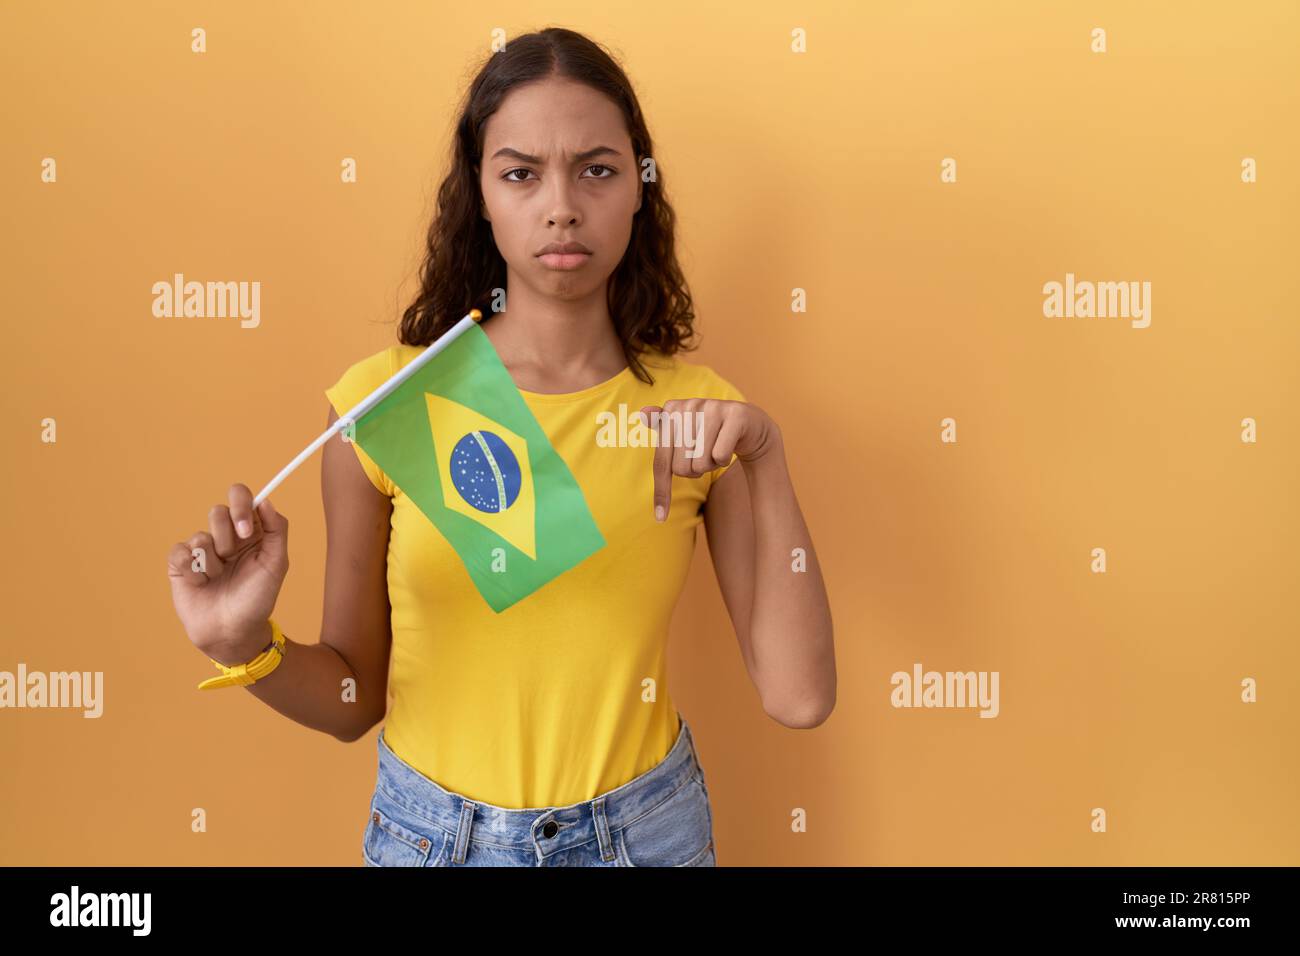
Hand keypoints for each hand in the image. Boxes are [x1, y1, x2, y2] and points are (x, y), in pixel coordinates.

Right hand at [166, 483, 289, 665]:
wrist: (232, 631)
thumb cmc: (257, 598)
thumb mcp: (276, 564)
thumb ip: (277, 530)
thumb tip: (266, 501)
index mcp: (251, 531)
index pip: (242, 498)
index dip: (241, 505)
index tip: (245, 530)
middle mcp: (226, 536)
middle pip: (218, 511)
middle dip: (226, 537)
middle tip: (231, 557)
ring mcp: (202, 549)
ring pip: (200, 535)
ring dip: (212, 561)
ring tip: (218, 578)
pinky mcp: (180, 563)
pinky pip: (179, 551)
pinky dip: (192, 568)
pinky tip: (201, 582)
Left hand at [638, 398, 777, 521]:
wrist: (748, 425)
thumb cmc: (709, 434)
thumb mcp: (683, 432)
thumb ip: (661, 425)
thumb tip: (642, 413)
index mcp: (672, 409)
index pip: (661, 461)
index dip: (662, 491)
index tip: (660, 518)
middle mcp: (690, 405)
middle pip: (680, 467)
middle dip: (694, 471)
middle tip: (704, 458)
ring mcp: (713, 408)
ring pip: (700, 463)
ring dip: (709, 466)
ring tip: (716, 451)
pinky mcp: (736, 415)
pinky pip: (719, 456)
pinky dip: (723, 461)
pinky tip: (729, 448)